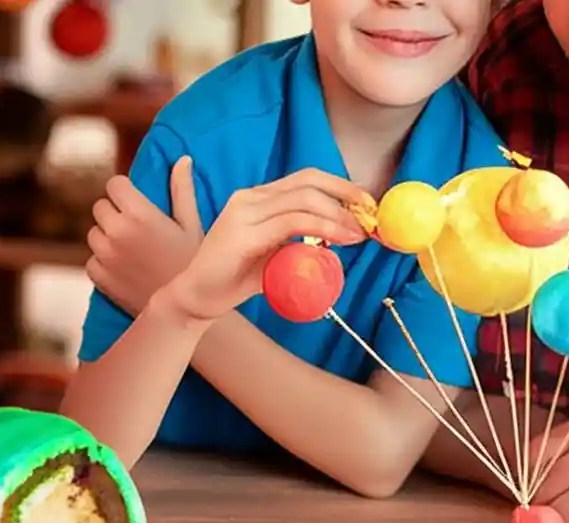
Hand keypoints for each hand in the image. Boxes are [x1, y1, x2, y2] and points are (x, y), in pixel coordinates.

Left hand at [86, 157, 203, 314]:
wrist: (186, 309)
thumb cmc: (194, 264)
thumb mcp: (193, 225)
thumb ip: (182, 190)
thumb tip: (181, 159)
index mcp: (139, 214)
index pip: (114, 185)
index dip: (124, 192)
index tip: (136, 202)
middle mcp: (116, 231)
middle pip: (101, 207)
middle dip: (115, 214)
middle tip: (138, 230)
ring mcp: (104, 255)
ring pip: (94, 233)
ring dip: (108, 237)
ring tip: (134, 251)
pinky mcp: (98, 275)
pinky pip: (92, 259)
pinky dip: (105, 262)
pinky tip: (128, 268)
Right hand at [165, 169, 372, 320]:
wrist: (197, 297)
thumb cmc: (237, 277)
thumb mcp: (276, 253)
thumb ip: (300, 241)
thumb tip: (339, 236)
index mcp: (258, 197)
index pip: (306, 179)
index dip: (340, 186)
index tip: (366, 203)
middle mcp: (250, 197)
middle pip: (309, 181)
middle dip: (346, 194)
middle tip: (371, 214)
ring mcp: (244, 212)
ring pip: (304, 199)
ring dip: (339, 215)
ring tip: (360, 233)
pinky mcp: (243, 233)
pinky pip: (293, 222)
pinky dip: (323, 228)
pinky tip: (340, 239)